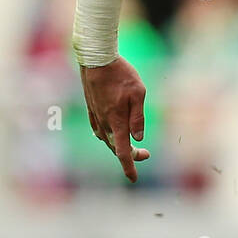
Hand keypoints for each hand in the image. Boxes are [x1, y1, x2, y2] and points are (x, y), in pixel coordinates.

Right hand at [80, 57, 149, 182]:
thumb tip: (138, 139)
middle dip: (131, 155)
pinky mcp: (91, 109)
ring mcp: (95, 116)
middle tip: (146, 154)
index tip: (133, 179)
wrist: (96, 59)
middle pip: (116, 147)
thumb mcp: (138, 93)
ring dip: (119, 145)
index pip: (123, 151)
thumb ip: (138, 118)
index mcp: (116, 121)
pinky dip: (107, 137)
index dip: (129, 166)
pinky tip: (110, 136)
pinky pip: (98, 130)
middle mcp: (103, 122)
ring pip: (107, 139)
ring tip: (132, 145)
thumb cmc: (120, 74)